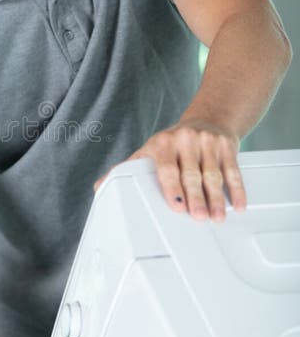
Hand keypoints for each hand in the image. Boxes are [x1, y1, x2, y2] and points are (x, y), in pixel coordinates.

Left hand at [94, 122, 246, 221]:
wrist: (207, 118)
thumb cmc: (172, 142)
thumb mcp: (149, 151)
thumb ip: (127, 169)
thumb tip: (99, 188)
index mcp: (162, 143)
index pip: (167, 169)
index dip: (172, 188)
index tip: (177, 206)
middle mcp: (185, 139)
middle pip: (192, 174)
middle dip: (196, 198)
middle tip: (199, 217)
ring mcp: (208, 141)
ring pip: (213, 174)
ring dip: (216, 198)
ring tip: (217, 217)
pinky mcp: (227, 145)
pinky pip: (233, 170)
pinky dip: (237, 189)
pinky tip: (237, 205)